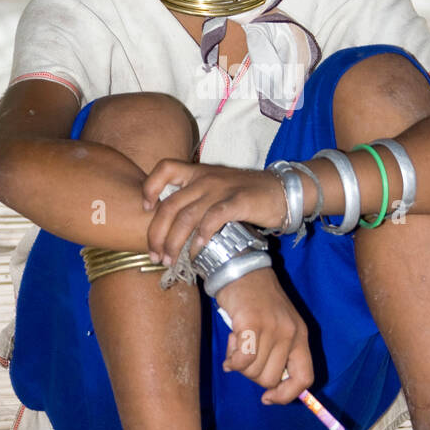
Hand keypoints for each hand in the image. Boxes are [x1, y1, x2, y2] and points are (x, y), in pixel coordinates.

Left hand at [140, 159, 287, 264]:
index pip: (164, 168)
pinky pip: (211, 220)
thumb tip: (172, 230)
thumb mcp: (217, 189)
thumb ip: (196, 200)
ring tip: (169, 260)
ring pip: (186, 217)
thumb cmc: (247, 195)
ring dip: (173, 243)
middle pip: (169, 205)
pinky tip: (196, 253)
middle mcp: (206, 179)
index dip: (149, 187)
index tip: (145, 209)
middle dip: (156, 234)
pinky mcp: (238, 202)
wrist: (283, 190)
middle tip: (154, 256)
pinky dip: (200, 238)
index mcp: (198, 173)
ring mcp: (221, 189)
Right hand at [215, 268, 313, 404]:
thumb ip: (276, 353)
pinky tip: (229, 353)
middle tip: (245, 358)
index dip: (287, 395)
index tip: (268, 398)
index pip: (304, 377)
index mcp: (301, 336)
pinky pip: (242, 360)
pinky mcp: (252, 324)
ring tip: (237, 345)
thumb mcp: (277, 326)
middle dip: (253, 376)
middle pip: (272, 379)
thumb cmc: (257, 301)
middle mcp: (291, 334)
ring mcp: (272, 328)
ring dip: (240, 365)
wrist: (242, 271)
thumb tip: (269, 388)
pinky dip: (232, 361)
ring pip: (254, 371)